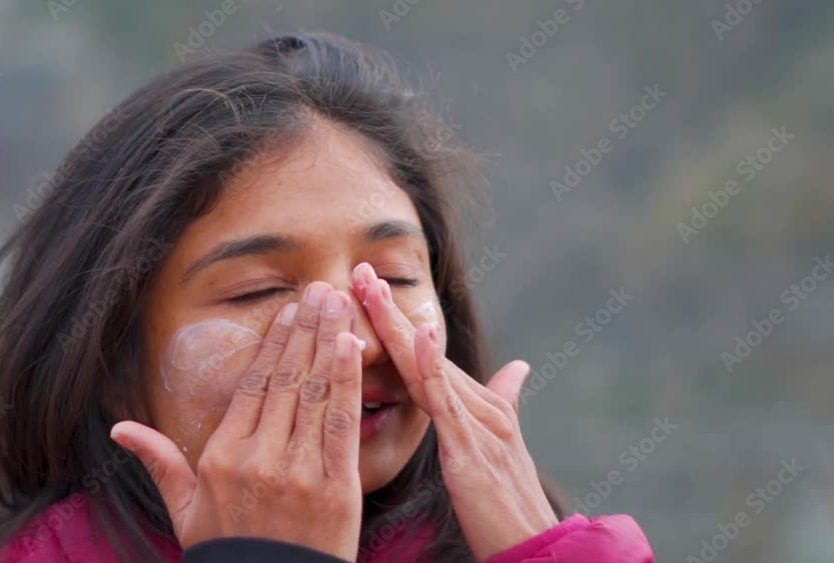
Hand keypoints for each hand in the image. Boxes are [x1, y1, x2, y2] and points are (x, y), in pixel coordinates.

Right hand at [111, 282, 362, 559]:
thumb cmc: (228, 552)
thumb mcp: (184, 509)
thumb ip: (159, 462)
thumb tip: (119, 428)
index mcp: (222, 455)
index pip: (253, 385)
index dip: (274, 343)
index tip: (289, 310)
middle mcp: (258, 456)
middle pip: (285, 379)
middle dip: (306, 329)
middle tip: (321, 289)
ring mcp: (298, 471)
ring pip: (314, 392)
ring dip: (330, 341)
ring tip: (341, 303)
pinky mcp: (336, 488)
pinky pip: (341, 425)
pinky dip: (348, 383)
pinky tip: (355, 347)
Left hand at [351, 263, 557, 560]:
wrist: (536, 548)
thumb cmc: (510, 505)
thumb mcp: (500, 449)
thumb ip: (504, 403)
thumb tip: (520, 367)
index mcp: (475, 407)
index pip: (425, 355)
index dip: (395, 321)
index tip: (365, 288)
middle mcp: (478, 406)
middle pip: (422, 350)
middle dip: (388, 310)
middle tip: (357, 270)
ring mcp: (478, 425)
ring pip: (429, 366)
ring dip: (399, 324)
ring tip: (372, 286)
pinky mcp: (473, 450)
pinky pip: (447, 403)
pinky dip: (433, 366)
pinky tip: (420, 335)